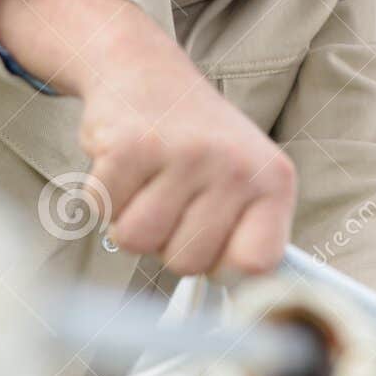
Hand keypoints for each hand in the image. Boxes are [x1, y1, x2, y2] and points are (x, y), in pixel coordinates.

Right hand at [0, 0, 295, 277]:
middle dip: (168, 242)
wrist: (144, 69)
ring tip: (148, 179)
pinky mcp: (132, 145)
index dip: (225, 268)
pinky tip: (124, 161)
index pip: (258, 265)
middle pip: (187, 263)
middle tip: (172, 198)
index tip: (213, 249)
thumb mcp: (242, 178)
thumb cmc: (195, 137)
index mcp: (272, 182)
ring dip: (130, 218)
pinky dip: (103, 194)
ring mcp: (184, 154)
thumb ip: (246, 236)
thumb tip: (245, 306)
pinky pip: (102, 210)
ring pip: (137, 242)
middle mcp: (235, 166)